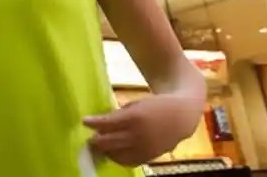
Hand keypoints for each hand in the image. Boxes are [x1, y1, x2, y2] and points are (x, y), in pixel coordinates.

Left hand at [83, 94, 202, 165]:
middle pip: (109, 142)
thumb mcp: (136, 104)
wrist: (181, 116)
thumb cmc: (155, 106)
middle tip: (90, 138)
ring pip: (117, 155)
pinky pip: (129, 162)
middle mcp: (139, 135)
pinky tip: (114, 152)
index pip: (107, 123)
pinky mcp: (149, 157)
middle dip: (96, 141)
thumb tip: (101, 124)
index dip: (93, 123)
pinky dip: (118, 158)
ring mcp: (144, 148)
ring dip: (106, 151)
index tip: (84, 121)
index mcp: (135, 117)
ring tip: (100, 146)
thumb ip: (119, 114)